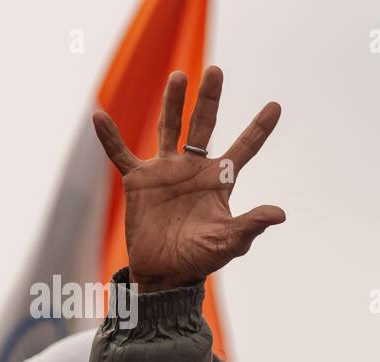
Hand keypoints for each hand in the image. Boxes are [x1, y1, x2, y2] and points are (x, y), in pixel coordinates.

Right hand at [92, 65, 285, 292]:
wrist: (166, 271)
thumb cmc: (201, 258)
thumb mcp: (230, 242)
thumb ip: (252, 225)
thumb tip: (280, 214)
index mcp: (219, 180)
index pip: (245, 148)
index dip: (260, 128)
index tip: (277, 106)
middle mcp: (194, 168)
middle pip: (204, 125)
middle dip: (210, 99)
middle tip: (216, 71)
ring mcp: (165, 170)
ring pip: (169, 128)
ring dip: (172, 103)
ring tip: (179, 76)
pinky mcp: (138, 180)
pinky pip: (120, 154)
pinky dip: (109, 137)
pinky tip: (99, 116)